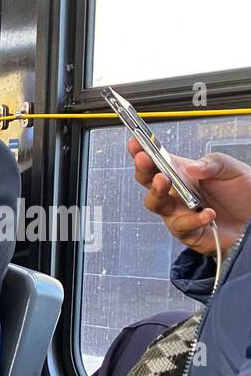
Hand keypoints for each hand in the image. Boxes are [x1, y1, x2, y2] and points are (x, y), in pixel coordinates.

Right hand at [128, 140, 250, 255]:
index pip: (157, 160)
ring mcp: (179, 212)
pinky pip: (182, 226)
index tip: (135, 142)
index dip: (142, 151)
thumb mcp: (233, 170)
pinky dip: (194, 219)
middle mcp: (176, 193)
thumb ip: (214, 163)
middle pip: (148, 182)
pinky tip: (207, 212)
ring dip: (157, 192)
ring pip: (156, 204)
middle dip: (144, 170)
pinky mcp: (188, 232)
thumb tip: (193, 168)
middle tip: (146, 160)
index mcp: (183, 173)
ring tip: (166, 182)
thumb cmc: (242, 194)